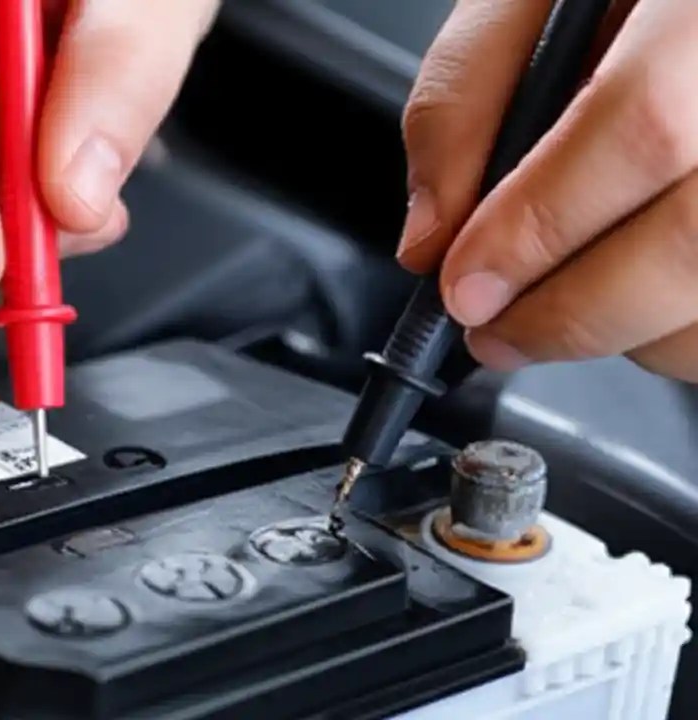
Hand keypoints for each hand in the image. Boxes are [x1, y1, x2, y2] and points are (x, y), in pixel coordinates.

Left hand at [396, 0, 697, 381]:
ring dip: (626, 335)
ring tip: (559, 310)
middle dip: (572, 312)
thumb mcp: (527, 0)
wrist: (682, 9)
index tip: (465, 285)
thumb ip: (465, 95)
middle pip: (694, 239)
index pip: (644, 128)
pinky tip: (630, 299)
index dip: (540, 226)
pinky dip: (671, 332)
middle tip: (495, 331)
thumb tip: (432, 236)